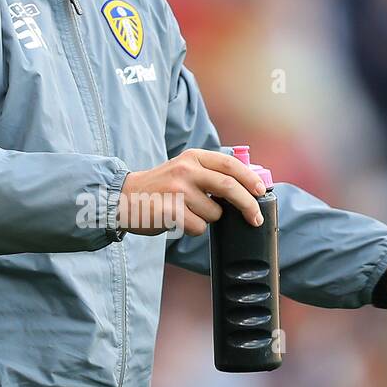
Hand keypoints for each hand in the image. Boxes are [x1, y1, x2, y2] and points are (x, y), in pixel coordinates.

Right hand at [116, 148, 266, 236]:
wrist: (124, 198)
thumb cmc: (161, 188)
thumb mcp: (183, 169)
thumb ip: (209, 173)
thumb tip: (247, 187)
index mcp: (193, 157)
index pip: (229, 165)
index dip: (250, 179)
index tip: (261, 192)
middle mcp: (186, 170)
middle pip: (229, 188)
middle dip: (248, 206)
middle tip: (256, 219)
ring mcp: (177, 190)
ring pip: (214, 214)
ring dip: (209, 220)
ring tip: (189, 213)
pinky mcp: (170, 211)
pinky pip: (199, 227)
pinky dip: (195, 229)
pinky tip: (179, 221)